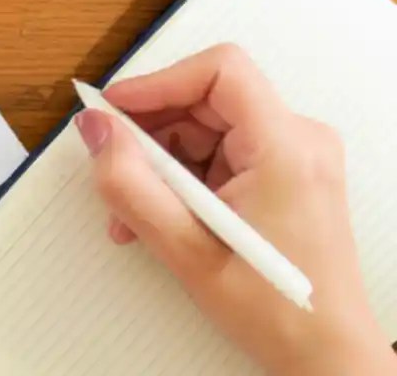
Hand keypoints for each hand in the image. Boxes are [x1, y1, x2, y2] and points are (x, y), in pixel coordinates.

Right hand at [75, 44, 396, 375]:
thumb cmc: (277, 311)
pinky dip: (181, 178)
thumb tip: (96, 129)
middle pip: (205, 99)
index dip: (159, 82)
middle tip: (113, 168)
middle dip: (151, 133)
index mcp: (286, 148)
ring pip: (205, 128)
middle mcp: (297, 140)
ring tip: (133, 211)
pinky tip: (158, 216)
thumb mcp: (186, 249)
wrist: (324, 355)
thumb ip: (131, 185)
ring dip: (160, 163)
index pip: (220, 71)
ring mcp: (292, 157)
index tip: (114, 109)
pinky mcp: (281, 174)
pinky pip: (217, 153)